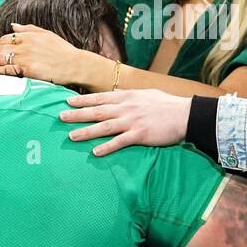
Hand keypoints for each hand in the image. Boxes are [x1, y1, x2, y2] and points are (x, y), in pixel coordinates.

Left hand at [0, 23, 103, 85]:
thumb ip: (29, 29)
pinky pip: (7, 69)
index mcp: (30, 36)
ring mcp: (26, 57)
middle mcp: (26, 45)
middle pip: (1, 47)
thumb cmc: (64, 52)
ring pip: (1, 57)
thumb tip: (13, 26)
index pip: (6, 38)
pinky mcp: (28, 69)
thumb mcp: (48, 35)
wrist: (76, 65)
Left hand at [59, 89, 190, 155]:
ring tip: (71, 136)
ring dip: (86, 132)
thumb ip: (129, 95)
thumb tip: (116, 94)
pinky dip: (106, 147)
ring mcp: (132, 121)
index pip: (100, 98)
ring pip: (104, 127)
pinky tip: (95, 152)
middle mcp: (126, 108)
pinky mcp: (140, 134)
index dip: (83, 100)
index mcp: (127, 97)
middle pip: (97, 112)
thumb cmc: (167, 104)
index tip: (68, 101)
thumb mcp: (146, 94)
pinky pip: (119, 142)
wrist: (185, 114)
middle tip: (61, 117)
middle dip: (77, 114)